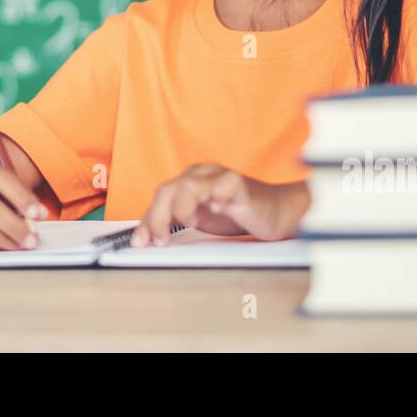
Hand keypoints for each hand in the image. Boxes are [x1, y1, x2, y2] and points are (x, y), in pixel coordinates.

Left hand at [130, 164, 307, 247]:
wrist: (277, 212)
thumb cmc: (239, 214)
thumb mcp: (200, 220)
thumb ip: (175, 223)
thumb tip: (146, 237)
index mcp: (191, 180)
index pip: (160, 196)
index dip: (148, 219)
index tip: (139, 242)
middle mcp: (202, 174)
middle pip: (167, 189)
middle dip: (157, 218)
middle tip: (159, 241)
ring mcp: (220, 176)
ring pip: (187, 185)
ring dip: (180, 210)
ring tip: (188, 224)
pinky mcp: (239, 184)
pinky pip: (221, 186)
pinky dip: (214, 199)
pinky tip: (216, 211)